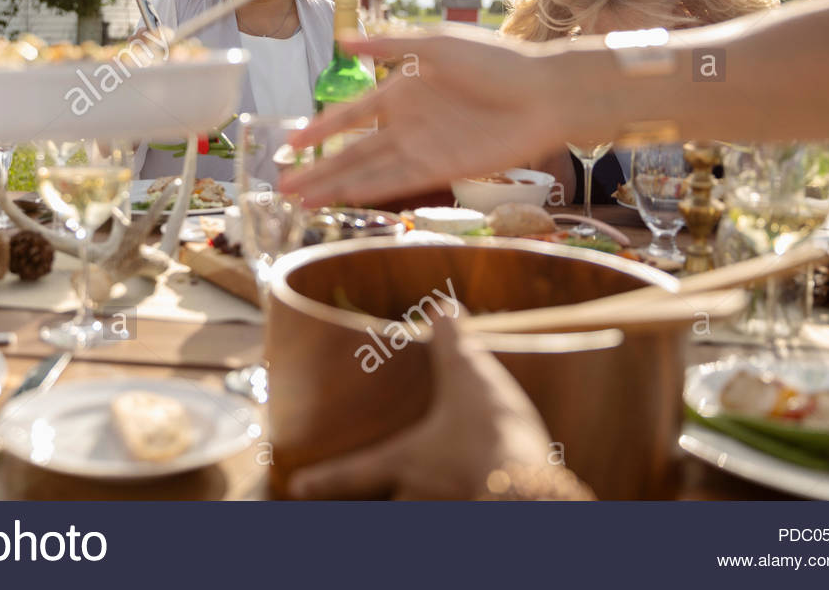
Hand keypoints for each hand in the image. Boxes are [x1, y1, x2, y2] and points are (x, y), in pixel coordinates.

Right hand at [280, 27, 578, 204]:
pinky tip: (341, 200)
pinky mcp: (441, 170)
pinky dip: (367, 192)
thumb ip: (388, 47)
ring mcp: (422, 149)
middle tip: (282, 185)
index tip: (293, 143)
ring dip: (333, 187)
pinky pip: (395, 183)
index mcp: (401, 90)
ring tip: (299, 202)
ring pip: (367, 172)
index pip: (351, 116)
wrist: (544, 94)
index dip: (321, 130)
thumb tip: (344, 43)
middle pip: (352, 152)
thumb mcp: (436, 45)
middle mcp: (406, 123)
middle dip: (318, 170)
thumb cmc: (496, 61)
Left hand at [288, 314, 552, 499]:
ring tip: (444, 498)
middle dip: (385, 501)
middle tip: (387, 495)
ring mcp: (443, 518)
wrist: (532, 490)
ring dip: (427, 506)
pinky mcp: (481, 524)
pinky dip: (468, 508)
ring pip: (420, 516)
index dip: (321, 480)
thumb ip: (452, 340)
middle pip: (385, 508)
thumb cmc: (491, 433)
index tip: (296, 486)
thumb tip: (441, 305)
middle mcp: (416, 499)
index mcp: (403, 461)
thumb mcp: (470, 374)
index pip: (349, 474)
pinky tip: (481, 502)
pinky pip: (463, 516)